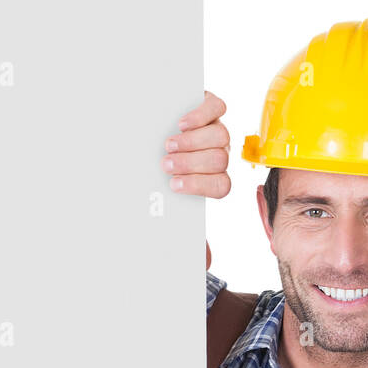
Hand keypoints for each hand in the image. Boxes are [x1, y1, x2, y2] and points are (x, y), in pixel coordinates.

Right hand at [162, 90, 229, 270]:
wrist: (147, 131)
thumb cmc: (157, 176)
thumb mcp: (166, 203)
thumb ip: (181, 231)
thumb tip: (202, 263)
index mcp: (213, 179)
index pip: (221, 186)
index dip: (200, 186)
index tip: (173, 186)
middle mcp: (218, 154)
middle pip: (221, 161)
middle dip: (193, 165)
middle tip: (166, 165)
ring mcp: (216, 128)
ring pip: (220, 137)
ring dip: (193, 143)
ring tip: (169, 145)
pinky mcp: (210, 105)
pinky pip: (216, 107)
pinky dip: (200, 114)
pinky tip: (181, 123)